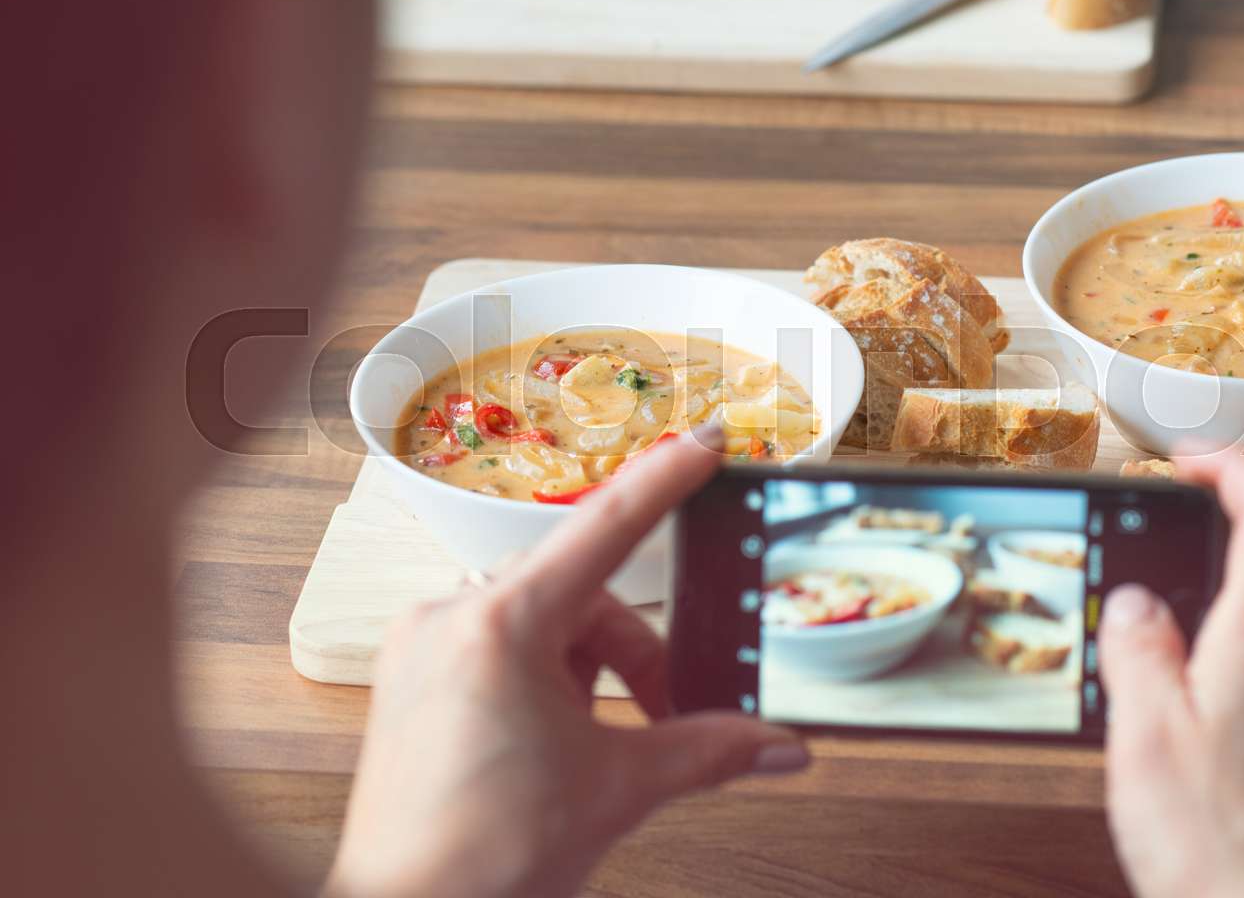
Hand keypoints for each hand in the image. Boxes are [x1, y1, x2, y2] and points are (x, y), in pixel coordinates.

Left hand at [327, 427, 807, 897]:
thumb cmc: (480, 864)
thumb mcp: (617, 790)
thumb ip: (708, 750)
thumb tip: (778, 743)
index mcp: (500, 627)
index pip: (604, 528)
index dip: (664, 480)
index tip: (703, 442)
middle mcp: (450, 619)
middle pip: (580, 596)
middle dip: (633, 656)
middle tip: (668, 715)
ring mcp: (423, 648)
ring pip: (541, 623)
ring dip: (590, 672)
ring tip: (599, 745)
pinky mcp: (410, 678)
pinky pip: (499, 647)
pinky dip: (546, 681)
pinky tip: (556, 740)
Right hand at [1098, 452, 1243, 897]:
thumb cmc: (1222, 854)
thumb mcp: (1145, 737)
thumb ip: (1137, 652)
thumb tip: (1135, 603)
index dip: (1233, 466)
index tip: (1189, 460)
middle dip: (1197, 572)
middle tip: (1137, 593)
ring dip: (1208, 645)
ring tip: (1146, 693)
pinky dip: (1228, 699)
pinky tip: (1188, 756)